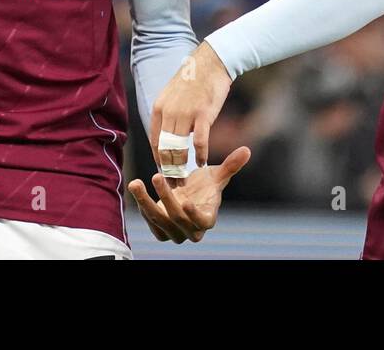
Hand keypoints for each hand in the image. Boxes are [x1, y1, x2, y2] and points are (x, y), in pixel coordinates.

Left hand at [127, 147, 250, 242]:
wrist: (187, 198)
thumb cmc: (203, 188)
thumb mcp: (215, 176)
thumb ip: (230, 165)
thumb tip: (247, 150)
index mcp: (207, 219)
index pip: (202, 222)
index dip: (194, 214)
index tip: (185, 200)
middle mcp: (191, 230)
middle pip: (177, 217)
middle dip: (165, 197)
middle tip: (156, 176)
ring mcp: (175, 233)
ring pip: (159, 221)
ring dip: (146, 201)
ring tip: (136, 183)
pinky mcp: (160, 232)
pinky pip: (150, 222)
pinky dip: (142, 205)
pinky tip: (137, 189)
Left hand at [152, 41, 233, 170]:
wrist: (210, 62)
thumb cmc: (193, 80)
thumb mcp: (172, 95)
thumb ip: (168, 114)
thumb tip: (167, 134)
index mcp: (159, 108)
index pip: (155, 141)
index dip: (158, 160)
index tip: (163, 172)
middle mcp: (169, 112)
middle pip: (165, 149)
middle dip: (168, 169)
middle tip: (173, 183)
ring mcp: (186, 114)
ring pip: (179, 148)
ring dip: (182, 167)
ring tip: (185, 179)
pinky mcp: (203, 114)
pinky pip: (199, 141)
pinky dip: (200, 155)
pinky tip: (202, 163)